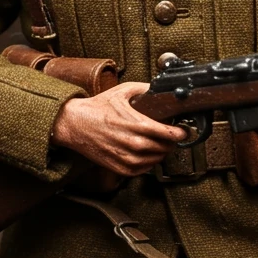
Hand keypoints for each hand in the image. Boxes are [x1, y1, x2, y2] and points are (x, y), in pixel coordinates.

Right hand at [50, 81, 188, 175]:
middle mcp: (134, 144)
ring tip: (159, 143)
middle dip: (171, 141)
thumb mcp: (122, 91)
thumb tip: (158, 88)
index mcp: (138, 125)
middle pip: (166, 148)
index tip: (183, 130)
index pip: (169, 134)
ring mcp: (127, 158)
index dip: (180, 133)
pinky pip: (144, 169)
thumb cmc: (96, 108)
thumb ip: (143, 88)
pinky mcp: (120, 168)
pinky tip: (146, 153)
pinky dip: (149, 162)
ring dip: (161, 152)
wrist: (74, 124)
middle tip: (171, 135)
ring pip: (156, 160)